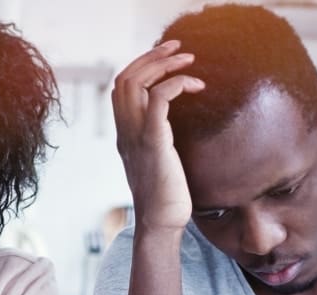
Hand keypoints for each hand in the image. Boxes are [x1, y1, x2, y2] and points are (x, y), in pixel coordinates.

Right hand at [111, 40, 204, 232]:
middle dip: (153, 57)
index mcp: (124, 135)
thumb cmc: (167, 199)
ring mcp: (136, 137)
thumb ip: (160, 142)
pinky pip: (158, 100)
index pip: (121, 87)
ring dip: (164, 64)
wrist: (162, 225)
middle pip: (125, 78)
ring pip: (137, 83)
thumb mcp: (160, 163)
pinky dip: (175, 84)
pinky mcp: (153, 143)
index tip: (167, 59)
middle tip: (180, 48)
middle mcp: (125, 132)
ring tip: (189, 60)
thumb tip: (176, 129)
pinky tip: (195, 86)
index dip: (142, 66)